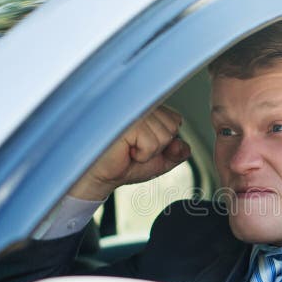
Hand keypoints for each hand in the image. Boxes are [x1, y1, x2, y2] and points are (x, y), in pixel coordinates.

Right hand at [70, 105, 190, 200]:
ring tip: (128, 149)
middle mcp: (138, 104)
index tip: (142, 144)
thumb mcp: (157, 161)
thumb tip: (184, 146)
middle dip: (157, 146)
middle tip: (133, 148)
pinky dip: (142, 155)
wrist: (97, 177)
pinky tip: (125, 151)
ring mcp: (131, 110)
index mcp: (144, 107)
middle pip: (172, 127)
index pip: (175, 119)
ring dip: (148, 151)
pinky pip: (153, 143)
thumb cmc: (120, 165)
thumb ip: (176, 152)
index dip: (164, 140)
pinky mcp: (126, 121)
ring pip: (164, 135)